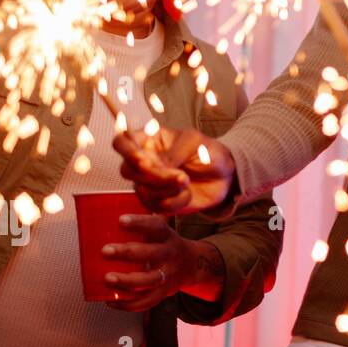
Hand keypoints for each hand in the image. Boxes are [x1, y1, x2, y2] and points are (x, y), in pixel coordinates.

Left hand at [102, 214, 194, 311]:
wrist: (192, 264)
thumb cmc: (164, 244)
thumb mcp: (160, 231)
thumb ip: (140, 225)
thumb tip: (103, 215)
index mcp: (167, 236)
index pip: (156, 226)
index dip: (140, 223)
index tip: (121, 220)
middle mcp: (170, 255)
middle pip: (151, 253)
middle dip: (128, 252)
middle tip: (105, 251)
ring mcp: (167, 275)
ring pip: (149, 280)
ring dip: (127, 281)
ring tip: (108, 278)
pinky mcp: (164, 292)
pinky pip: (147, 301)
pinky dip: (128, 304)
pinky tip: (111, 301)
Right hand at [115, 127, 233, 214]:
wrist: (225, 177)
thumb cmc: (208, 152)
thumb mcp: (195, 143)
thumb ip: (173, 152)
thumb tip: (155, 166)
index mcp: (149, 140)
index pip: (121, 142)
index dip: (126, 151)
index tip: (143, 159)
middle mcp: (143, 162)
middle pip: (127, 170)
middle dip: (154, 175)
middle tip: (181, 175)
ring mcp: (148, 183)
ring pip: (142, 190)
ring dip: (168, 188)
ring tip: (187, 180)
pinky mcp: (157, 202)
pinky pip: (156, 206)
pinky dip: (175, 201)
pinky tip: (187, 193)